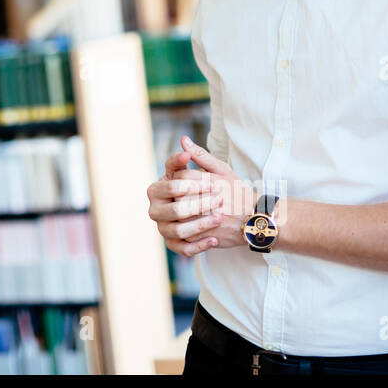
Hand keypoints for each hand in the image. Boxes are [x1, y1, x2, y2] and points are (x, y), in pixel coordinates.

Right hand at [147, 136, 226, 257]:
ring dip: (200, 225)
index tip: (208, 181)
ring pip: (178, 229)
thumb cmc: (219, 189)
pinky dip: (199, 245)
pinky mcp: (174, 244)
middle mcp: (157, 208)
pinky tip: (215, 238)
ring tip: (220, 218)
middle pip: (173, 209)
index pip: (169, 186)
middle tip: (219, 199)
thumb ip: (199, 156)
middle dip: (197, 205)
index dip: (188, 184)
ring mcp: (163, 227)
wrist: (230, 216)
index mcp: (160, 188)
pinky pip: (182, 248)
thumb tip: (184, 140)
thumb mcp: (214, 171)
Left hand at [169, 136, 257, 251]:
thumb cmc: (238, 192)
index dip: (182, 177)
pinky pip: (183, 231)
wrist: (255, 220)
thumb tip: (183, 140)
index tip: (191, 181)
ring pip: (178, 214)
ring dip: (183, 211)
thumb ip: (201, 155)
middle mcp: (203, 200)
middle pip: (176, 194)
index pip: (179, 175)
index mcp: (207, 181)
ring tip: (194, 209)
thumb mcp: (222, 170)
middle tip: (193, 196)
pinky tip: (194, 222)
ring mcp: (202, 220)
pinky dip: (186, 226)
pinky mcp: (202, 236)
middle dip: (182, 194)